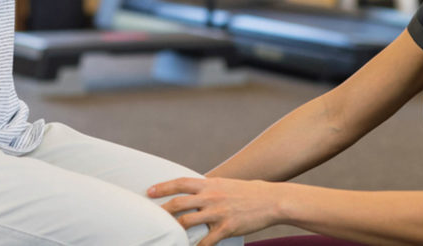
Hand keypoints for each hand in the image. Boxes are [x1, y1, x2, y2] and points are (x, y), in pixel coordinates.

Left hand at [147, 177, 282, 245]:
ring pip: (187, 222)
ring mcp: (218, 213)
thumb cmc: (250, 192)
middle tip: (150, 216)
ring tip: (166, 235)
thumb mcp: (226, 184)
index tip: (150, 191)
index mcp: (210, 184)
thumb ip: (210, 187)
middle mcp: (211, 197)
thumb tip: (196, 191)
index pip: (180, 183)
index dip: (163, 187)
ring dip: (174, 229)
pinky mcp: (227, 228)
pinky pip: (206, 241)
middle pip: (178, 203)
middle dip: (162, 211)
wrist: (272, 200)